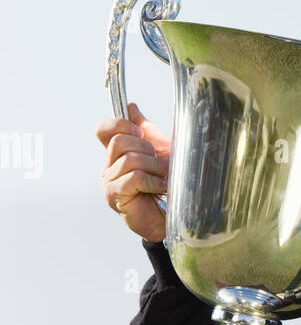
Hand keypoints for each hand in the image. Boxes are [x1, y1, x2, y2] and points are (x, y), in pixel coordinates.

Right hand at [96, 101, 170, 243]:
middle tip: (160, 164)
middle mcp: (108, 166)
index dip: (119, 123)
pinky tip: (163, 187)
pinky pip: (134, 177)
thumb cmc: (164, 186)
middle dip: (146, 148)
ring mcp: (109, 182)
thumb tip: (132, 107)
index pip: (103, 130)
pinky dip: (153, 181)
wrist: (172, 217)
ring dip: (154, 167)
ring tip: (165, 177)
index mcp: (116, 154)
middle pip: (119, 141)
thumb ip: (147, 130)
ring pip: (129, 159)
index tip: (140, 131)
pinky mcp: (115, 196)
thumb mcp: (158, 152)